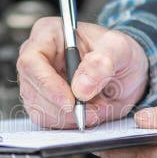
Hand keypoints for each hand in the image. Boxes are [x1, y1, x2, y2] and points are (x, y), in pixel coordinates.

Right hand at [17, 17, 148, 128]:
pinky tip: (87, 114)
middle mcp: (36, 57)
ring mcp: (36, 82)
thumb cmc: (117, 53)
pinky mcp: (42, 102)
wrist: (124, 71)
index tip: (71, 102)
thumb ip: (102, 62)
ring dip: (68, 118)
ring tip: (95, 109)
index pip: (31, 61)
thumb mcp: (120, 49)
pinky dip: (69, 123)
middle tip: (92, 111)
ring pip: (39, 109)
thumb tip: (80, 87)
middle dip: (63, 107)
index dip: (48, 84)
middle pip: (32, 89)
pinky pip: (47, 120)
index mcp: (48, 34)